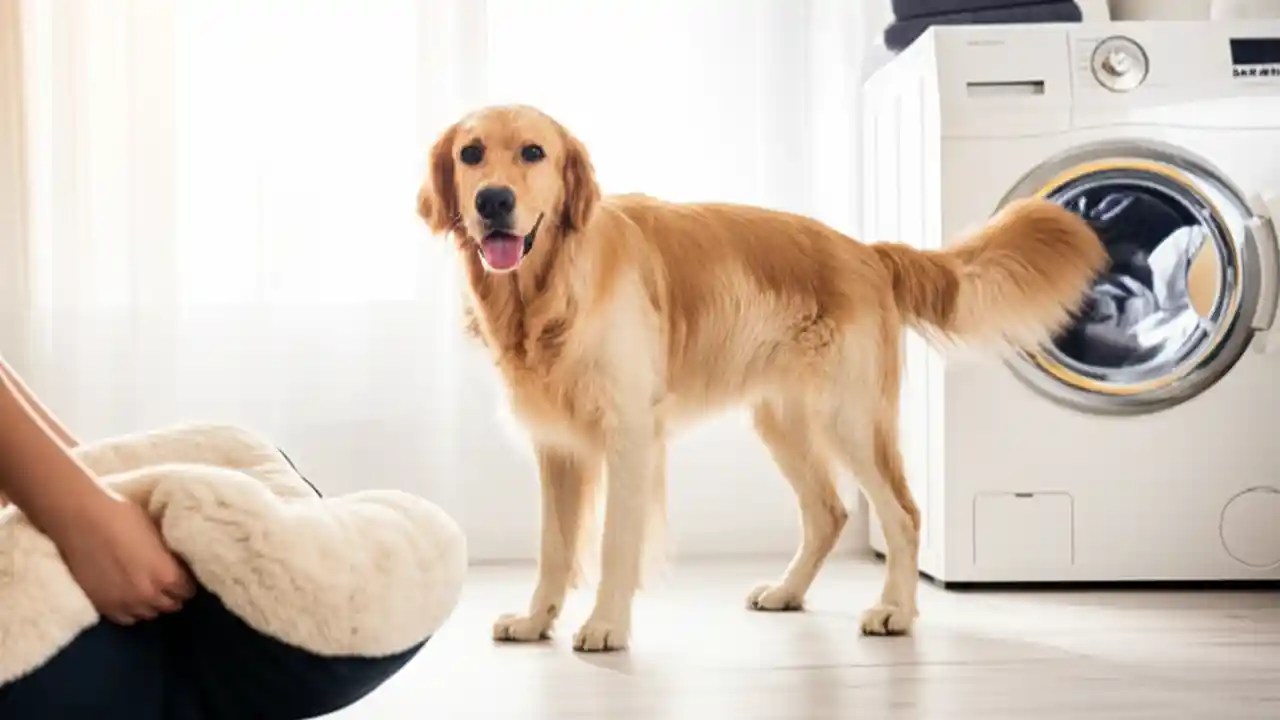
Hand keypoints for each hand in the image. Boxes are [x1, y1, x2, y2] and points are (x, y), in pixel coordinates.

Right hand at [50, 491, 195, 624]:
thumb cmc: (121, 517)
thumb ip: (167, 555)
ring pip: (149, 614)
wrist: (79, 520)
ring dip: (152, 605)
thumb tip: (175, 562)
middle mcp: (148, 595)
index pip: (187, 590)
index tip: (184, 577)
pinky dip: (131, 611)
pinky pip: (125, 618)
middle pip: (170, 605)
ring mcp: (124, 603)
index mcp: (166, 575)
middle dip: (172, 595)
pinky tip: (130, 599)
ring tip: (149, 592)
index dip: (187, 583)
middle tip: (168, 585)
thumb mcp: (157, 533)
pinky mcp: (102, 606)